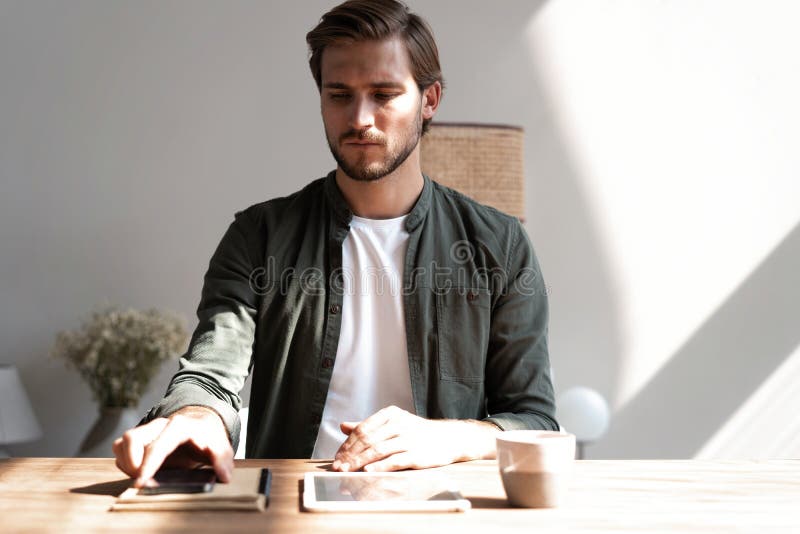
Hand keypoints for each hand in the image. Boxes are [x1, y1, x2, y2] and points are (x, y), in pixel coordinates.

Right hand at [112, 406, 233, 487]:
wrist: (201, 425)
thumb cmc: (209, 438)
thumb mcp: (221, 447)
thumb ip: (222, 459)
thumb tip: (223, 475)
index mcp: (179, 426)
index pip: (159, 443)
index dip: (149, 463)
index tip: (142, 482)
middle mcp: (159, 425)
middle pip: (132, 439)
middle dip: (133, 464)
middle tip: (144, 482)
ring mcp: (147, 430)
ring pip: (122, 443)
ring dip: (127, 464)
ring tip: (143, 477)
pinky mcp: (138, 438)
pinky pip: (119, 448)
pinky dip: (124, 462)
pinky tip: (139, 472)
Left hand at [331, 405, 499, 472]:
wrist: (449, 438)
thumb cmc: (417, 432)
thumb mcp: (393, 423)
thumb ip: (368, 425)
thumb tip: (343, 426)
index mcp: (390, 414)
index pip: (363, 429)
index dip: (347, 444)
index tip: (337, 458)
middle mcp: (398, 424)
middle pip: (367, 440)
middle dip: (350, 455)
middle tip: (337, 468)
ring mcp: (408, 439)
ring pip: (378, 450)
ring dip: (359, 463)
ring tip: (347, 472)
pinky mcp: (417, 454)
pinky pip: (394, 461)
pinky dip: (380, 467)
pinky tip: (368, 472)